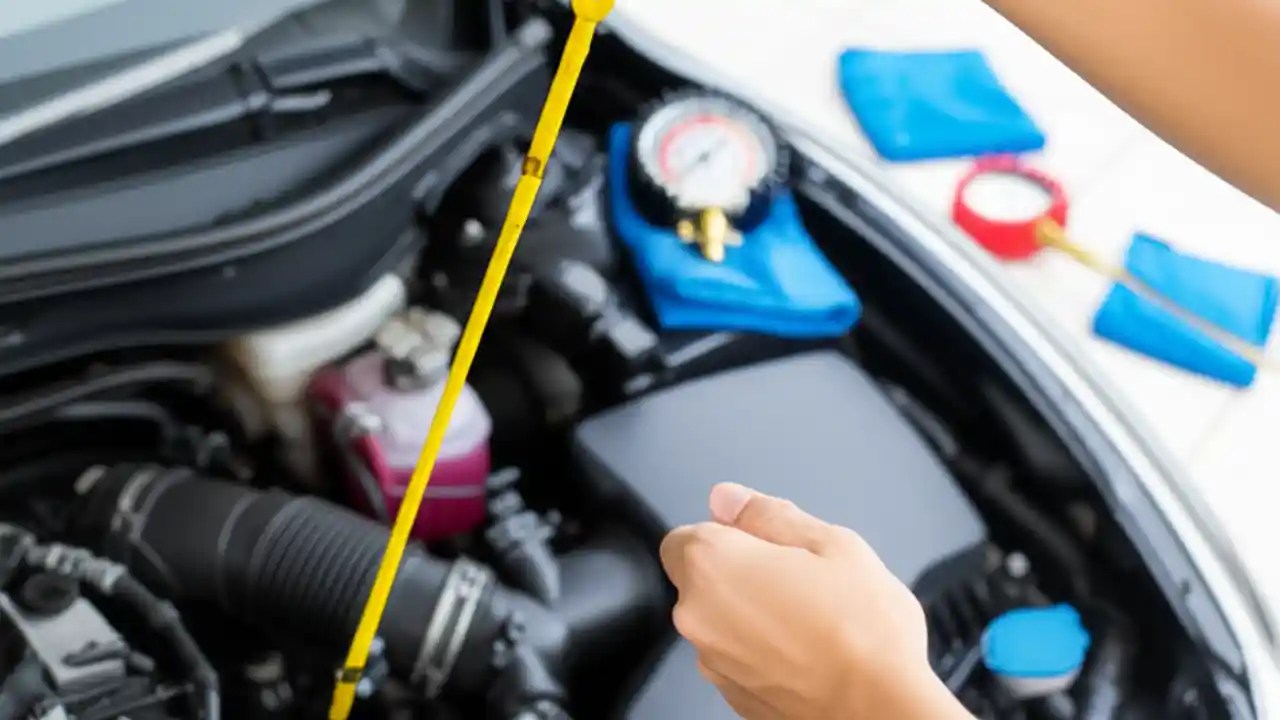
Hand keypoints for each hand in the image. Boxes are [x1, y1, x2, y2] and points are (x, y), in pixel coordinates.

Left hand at [659, 483, 972, 719]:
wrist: (881, 711)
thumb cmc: (863, 632)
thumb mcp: (831, 543)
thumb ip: (767, 514)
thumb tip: (728, 498)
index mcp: (712, 565)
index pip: (686, 536)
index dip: (728, 535)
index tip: (766, 545)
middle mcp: (698, 615)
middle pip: (703, 579)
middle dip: (743, 574)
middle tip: (801, 581)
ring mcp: (712, 661)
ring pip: (722, 621)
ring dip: (752, 615)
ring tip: (811, 621)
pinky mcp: (731, 694)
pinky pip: (737, 656)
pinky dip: (761, 650)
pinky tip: (806, 651)